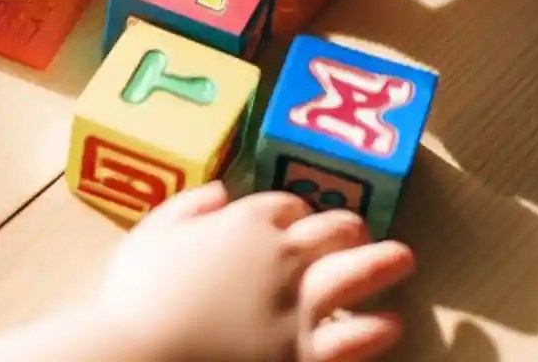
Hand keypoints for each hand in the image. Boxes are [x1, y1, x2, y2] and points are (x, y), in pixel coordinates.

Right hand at [97, 182, 414, 361]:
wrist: (142, 357)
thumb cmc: (135, 298)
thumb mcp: (150, 236)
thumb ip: (187, 208)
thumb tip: (221, 191)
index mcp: (246, 222)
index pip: (287, 204)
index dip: (295, 211)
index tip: (296, 219)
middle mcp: (283, 256)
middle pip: (335, 229)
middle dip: (349, 227)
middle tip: (359, 231)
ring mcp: (300, 306)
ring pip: (359, 275)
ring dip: (384, 264)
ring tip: (403, 260)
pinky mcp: (305, 354)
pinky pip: (356, 338)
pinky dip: (378, 329)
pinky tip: (391, 324)